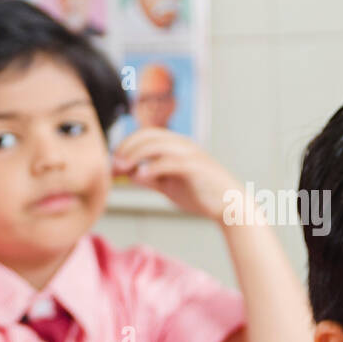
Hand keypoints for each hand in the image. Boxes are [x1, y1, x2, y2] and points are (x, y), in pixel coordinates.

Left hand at [112, 128, 248, 224]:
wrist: (229, 206)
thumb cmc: (200, 194)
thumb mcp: (168, 185)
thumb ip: (150, 177)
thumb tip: (129, 174)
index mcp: (178, 146)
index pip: (147, 135)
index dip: (127, 145)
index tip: (113, 162)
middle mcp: (184, 145)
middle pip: (149, 136)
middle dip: (127, 148)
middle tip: (114, 165)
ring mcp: (191, 154)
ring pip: (157, 145)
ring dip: (135, 155)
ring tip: (121, 169)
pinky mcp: (196, 167)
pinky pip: (169, 162)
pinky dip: (152, 168)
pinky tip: (139, 177)